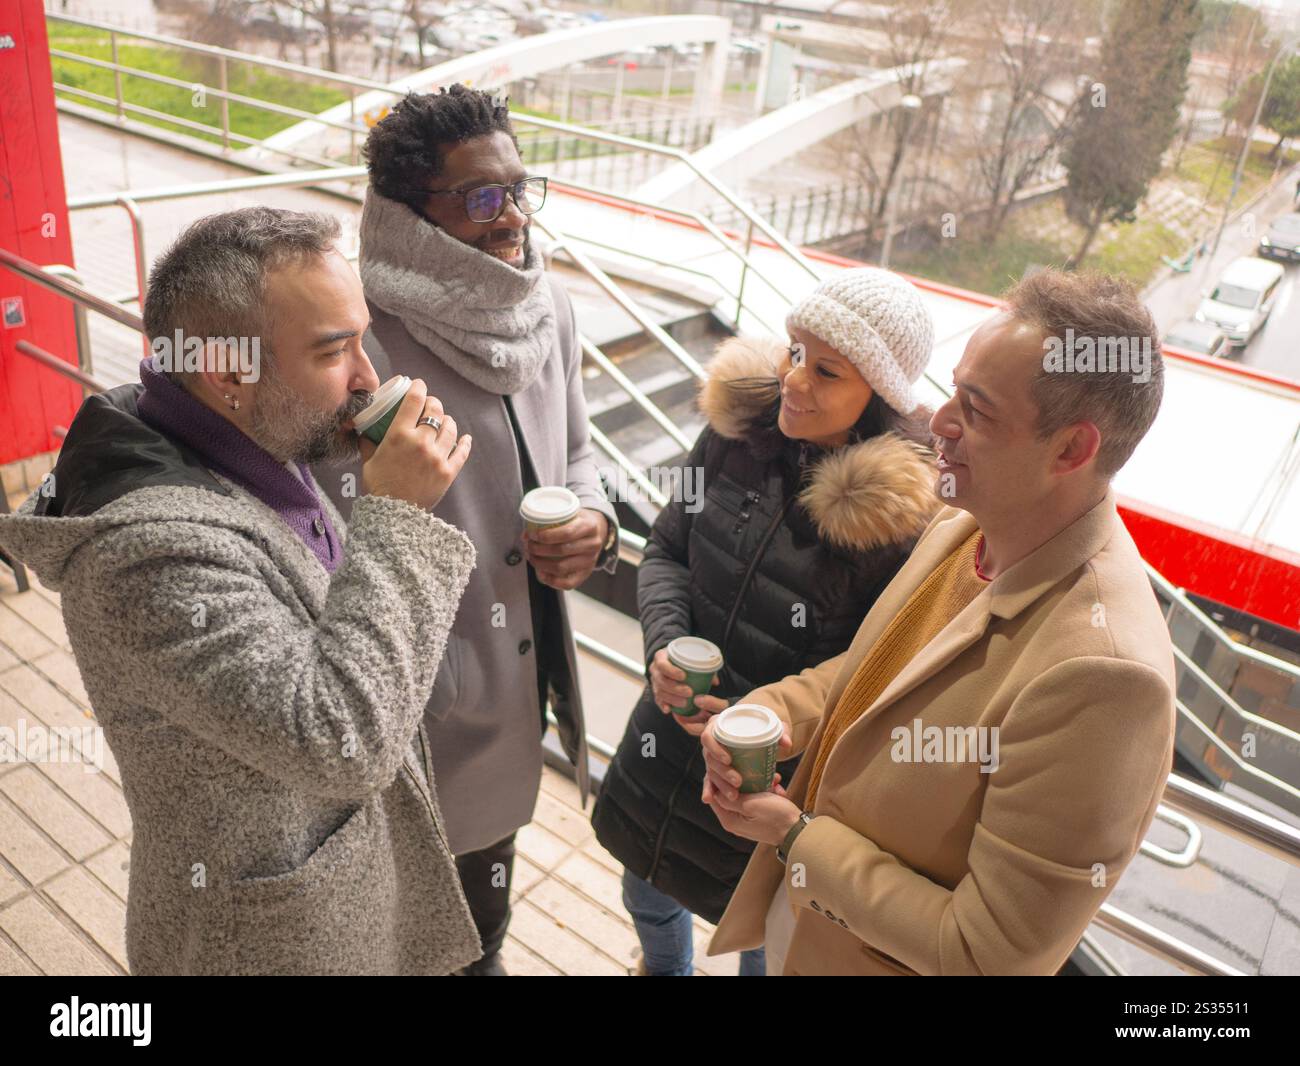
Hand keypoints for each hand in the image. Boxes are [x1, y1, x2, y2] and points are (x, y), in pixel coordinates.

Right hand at [360, 379, 470, 510]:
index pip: (414, 401)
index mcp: (399, 436)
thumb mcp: (370, 461)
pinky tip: (465, 438)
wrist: (393, 516)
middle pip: (435, 411)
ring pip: (450, 428)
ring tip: (445, 421)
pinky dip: (464, 443)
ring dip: (448, 421)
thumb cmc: (378, 488)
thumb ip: (369, 443)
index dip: (418, 387)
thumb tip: (364, 431)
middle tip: (431, 404)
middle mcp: (421, 442)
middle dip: (434, 403)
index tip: (419, 384)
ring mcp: (437, 457)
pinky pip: (461, 452)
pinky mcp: (448, 472)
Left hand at [524, 507, 606, 589]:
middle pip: (561, 550)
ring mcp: (590, 561)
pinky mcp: (585, 574)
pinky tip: (541, 573)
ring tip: (531, 557)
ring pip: (561, 567)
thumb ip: (549, 521)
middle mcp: (592, 545)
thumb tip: (526, 535)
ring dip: (540, 564)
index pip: (566, 533)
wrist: (596, 533)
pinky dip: (550, 580)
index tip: (532, 534)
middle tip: (528, 545)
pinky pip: (567, 583)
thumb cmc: (578, 523)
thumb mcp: (569, 514)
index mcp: (590, 526)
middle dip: (538, 549)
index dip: (545, 535)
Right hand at [648, 648, 724, 733]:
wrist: (669, 662)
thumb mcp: (688, 658)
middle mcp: (655, 670)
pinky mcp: (656, 692)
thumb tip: (715, 681)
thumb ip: (701, 667)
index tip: (684, 676)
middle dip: (675, 688)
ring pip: (659, 692)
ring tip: (685, 702)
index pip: (662, 664)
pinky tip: (669, 709)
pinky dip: (663, 705)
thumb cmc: (681, 659)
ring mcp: (654, 682)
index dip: (671, 671)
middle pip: (661, 680)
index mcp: (661, 657)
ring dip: (672, 698)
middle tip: (689, 692)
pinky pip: (657, 700)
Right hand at [700, 715, 792, 803]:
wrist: (754, 733)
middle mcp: (711, 743)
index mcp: (718, 726)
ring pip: (711, 773)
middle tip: (738, 781)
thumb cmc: (759, 727)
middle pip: (710, 758)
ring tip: (734, 796)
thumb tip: (786, 744)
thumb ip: (780, 732)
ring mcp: (711, 757)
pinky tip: (708, 799)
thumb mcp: (769, 727)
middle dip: (723, 772)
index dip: (715, 749)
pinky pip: (709, 781)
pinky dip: (708, 790)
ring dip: (721, 785)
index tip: (729, 759)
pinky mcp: (714, 770)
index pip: (708, 737)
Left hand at [703, 770, 801, 845]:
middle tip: (752, 769)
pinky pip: (757, 800)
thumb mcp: (751, 805)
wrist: (797, 831)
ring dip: (758, 785)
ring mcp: (746, 820)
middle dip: (742, 780)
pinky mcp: (758, 818)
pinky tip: (777, 787)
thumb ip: (730, 800)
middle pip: (730, 794)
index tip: (728, 766)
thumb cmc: (775, 817)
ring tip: (771, 779)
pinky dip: (766, 792)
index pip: (714, 796)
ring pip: (746, 795)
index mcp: (729, 820)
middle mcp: (735, 822)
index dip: (718, 780)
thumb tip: (714, 793)